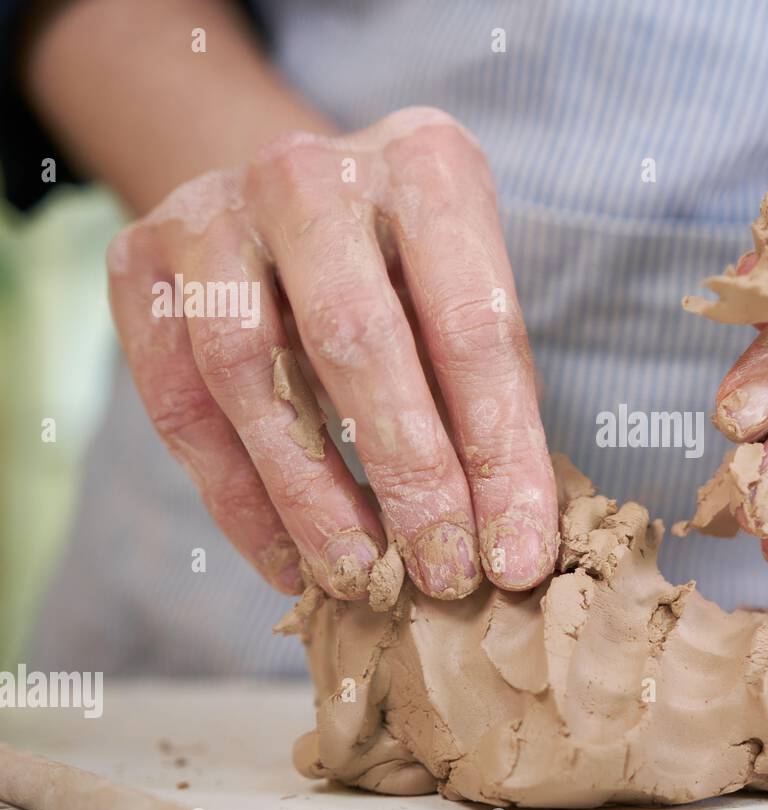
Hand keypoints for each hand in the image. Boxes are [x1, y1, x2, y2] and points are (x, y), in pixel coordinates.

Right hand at [107, 107, 556, 599]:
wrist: (293, 197)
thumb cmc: (410, 266)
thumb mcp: (469, 295)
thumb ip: (490, 395)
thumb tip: (512, 541)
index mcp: (426, 164)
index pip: (473, 324)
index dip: (500, 454)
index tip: (517, 555)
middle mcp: (312, 170)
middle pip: (358, 338)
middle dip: (410, 477)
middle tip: (444, 577)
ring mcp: (214, 209)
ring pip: (248, 371)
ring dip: (310, 496)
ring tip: (361, 578)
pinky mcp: (142, 262)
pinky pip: (179, 402)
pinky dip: (236, 497)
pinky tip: (288, 559)